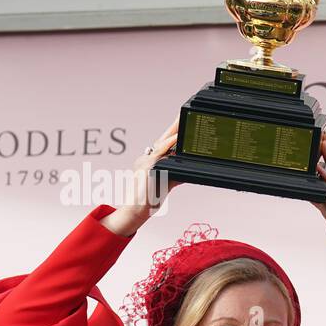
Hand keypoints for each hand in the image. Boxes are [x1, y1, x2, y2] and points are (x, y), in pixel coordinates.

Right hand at [99, 116, 181, 236]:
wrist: (137, 211)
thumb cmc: (150, 199)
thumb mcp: (166, 185)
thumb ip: (176, 175)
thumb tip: (189, 172)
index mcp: (151, 160)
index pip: (164, 144)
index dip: (174, 133)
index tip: (183, 121)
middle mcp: (146, 158)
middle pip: (163, 139)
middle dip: (174, 126)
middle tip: (184, 114)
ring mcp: (145, 161)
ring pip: (162, 144)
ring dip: (174, 132)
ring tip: (185, 122)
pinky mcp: (146, 166)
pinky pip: (160, 153)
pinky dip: (169, 144)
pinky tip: (178, 138)